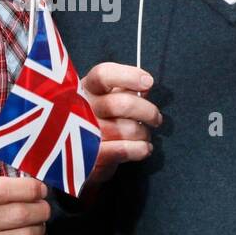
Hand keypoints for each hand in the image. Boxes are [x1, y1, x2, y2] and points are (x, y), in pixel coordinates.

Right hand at [80, 62, 161, 184]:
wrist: (79, 158)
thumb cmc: (99, 122)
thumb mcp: (107, 100)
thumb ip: (126, 90)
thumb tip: (146, 85)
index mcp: (86, 89)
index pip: (103, 75)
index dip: (128, 76)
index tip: (148, 82)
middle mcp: (81, 108)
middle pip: (121, 103)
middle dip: (147, 111)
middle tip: (156, 118)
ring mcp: (83, 134)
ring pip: (128, 129)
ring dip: (144, 134)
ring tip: (143, 136)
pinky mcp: (90, 158)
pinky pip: (124, 150)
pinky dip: (141, 149)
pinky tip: (144, 148)